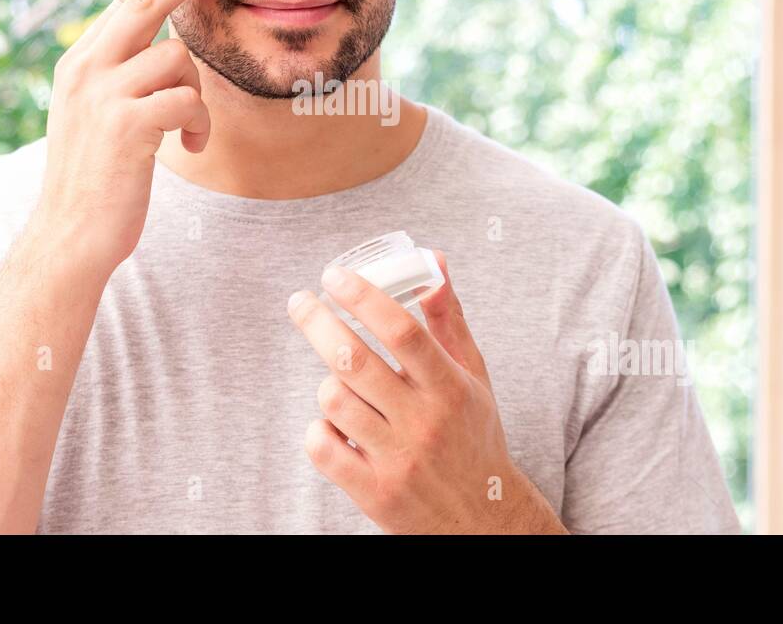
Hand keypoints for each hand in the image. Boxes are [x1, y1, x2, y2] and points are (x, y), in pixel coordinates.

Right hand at [35, 0, 230, 274]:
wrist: (70, 235)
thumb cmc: (96, 177)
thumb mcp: (97, 114)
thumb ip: (119, 75)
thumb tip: (162, 43)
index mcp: (79, 62)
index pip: (127, 0)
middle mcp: (85, 69)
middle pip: (145, 1)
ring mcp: (102, 95)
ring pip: (178, 59)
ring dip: (197, 94)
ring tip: (188, 129)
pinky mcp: (126, 125)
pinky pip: (187, 100)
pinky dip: (198, 124)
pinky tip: (188, 147)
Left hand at [287, 250, 565, 533]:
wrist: (482, 519)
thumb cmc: (473, 436)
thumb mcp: (473, 376)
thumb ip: (449, 320)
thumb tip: (435, 262)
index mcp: (450, 387)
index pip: (402, 330)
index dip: (362, 296)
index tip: (334, 276)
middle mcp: (424, 421)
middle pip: (354, 359)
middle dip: (317, 321)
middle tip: (300, 302)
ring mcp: (397, 459)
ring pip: (333, 400)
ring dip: (327, 384)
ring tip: (340, 383)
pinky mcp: (373, 492)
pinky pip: (322, 447)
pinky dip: (318, 429)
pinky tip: (334, 425)